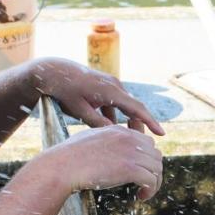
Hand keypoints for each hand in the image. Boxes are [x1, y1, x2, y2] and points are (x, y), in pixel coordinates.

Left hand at [25, 57, 164, 135]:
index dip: (150, 122)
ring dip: (126, 120)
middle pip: (134, 107)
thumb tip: (113, 132)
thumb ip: (97, 122)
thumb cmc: (65, 91)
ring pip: (124, 106)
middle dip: (139, 125)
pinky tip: (109, 126)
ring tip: (126, 137)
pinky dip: (115, 114)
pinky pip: (115, 102)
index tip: (161, 134)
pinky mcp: (104, 85)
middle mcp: (114, 85)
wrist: (53, 71)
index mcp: (110, 91)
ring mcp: (110, 83)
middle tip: (143, 142)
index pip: (136, 108)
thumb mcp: (79, 110)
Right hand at [51, 125, 163, 200]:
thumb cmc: (68, 157)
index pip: (146, 142)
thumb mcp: (88, 140)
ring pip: (157, 168)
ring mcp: (131, 153)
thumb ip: (103, 141)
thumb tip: (107, 153)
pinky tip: (141, 197)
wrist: (62, 166)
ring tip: (144, 192)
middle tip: (145, 184)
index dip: (147, 158)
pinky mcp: (130, 169)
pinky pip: (151, 180)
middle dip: (153, 171)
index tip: (141, 171)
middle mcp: (128, 139)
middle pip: (155, 155)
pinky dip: (150, 190)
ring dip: (154, 183)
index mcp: (119, 131)